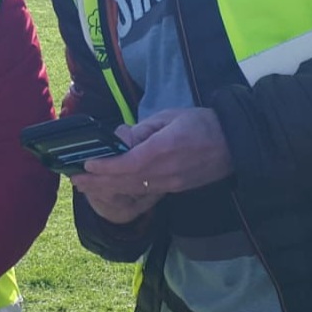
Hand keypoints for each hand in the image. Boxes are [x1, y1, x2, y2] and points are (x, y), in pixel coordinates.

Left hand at [70, 107, 232, 221]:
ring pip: (134, 191)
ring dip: (108, 190)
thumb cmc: (202, 123)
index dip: (106, 167)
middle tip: (76, 181)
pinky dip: (125, 193)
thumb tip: (119, 141)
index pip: (128, 164)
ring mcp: (172, 184)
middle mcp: (166, 172)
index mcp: (163, 150)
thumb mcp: (169, 117)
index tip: (87, 165)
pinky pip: (146, 194)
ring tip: (86, 187)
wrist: (235, 143)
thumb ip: (142, 130)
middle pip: (126, 182)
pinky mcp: (176, 189)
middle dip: (98, 183)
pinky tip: (111, 191)